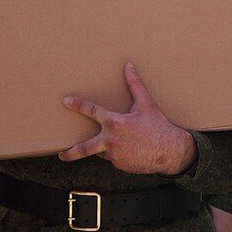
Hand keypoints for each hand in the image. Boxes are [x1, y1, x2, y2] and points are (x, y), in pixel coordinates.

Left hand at [60, 62, 197, 175]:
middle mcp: (111, 140)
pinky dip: (119, 153)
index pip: (92, 111)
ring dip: (107, 146)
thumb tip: (129, 66)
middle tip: (61, 154)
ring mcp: (115, 155)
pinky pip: (114, 158)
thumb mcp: (147, 104)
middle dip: (71, 152)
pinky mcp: (120, 165)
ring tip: (126, 142)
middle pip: (84, 148)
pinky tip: (132, 149)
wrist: (171, 151)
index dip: (78, 105)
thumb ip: (135, 85)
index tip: (66, 101)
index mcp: (116, 122)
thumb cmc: (159, 126)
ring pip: (103, 151)